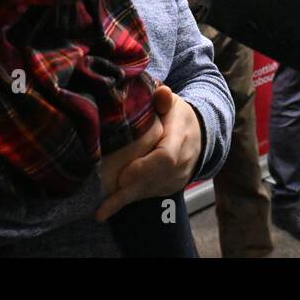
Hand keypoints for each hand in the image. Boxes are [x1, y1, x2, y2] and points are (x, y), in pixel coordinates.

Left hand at [94, 85, 201, 220]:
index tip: (124, 176)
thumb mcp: (172, 102)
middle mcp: (182, 161)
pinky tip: (107, 209)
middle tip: (104, 201)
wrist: (198, 134)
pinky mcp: (170, 187)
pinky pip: (150, 195)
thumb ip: (164, 98)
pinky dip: (129, 201)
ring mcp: (178, 177)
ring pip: (152, 191)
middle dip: (130, 190)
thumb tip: (160, 90)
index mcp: (180, 136)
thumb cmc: (176, 116)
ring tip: (101, 210)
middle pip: (156, 179)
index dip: (145, 167)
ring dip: (126, 199)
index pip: (166, 157)